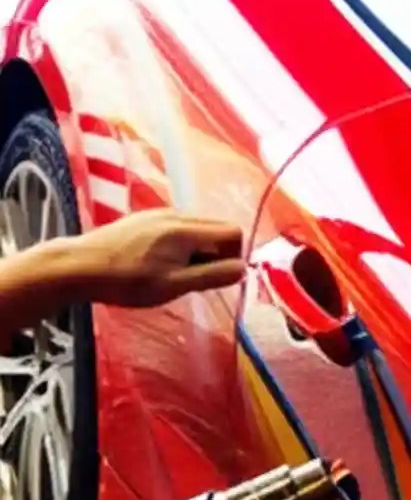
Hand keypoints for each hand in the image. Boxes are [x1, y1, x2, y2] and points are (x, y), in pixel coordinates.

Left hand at [69, 209, 245, 306]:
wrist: (78, 266)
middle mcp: (177, 215)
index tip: (217, 276)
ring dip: (201, 249)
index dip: (234, 255)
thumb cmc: (127, 281)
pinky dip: (183, 245)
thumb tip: (243, 269)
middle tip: (197, 277)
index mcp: (186, 230)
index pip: (233, 231)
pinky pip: (181, 227)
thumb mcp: (174, 285)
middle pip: (219, 227)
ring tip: (177, 272)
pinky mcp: (147, 219)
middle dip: (219, 252)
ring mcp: (160, 214)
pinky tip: (161, 262)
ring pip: (200, 228)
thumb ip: (212, 276)